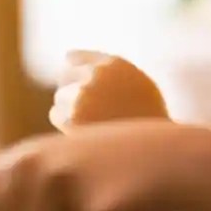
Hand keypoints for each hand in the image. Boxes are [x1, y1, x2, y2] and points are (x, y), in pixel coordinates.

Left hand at [50, 51, 168, 131]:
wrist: (154, 152)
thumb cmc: (147, 120)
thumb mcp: (137, 84)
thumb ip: (108, 71)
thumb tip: (68, 59)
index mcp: (114, 64)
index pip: (73, 58)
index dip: (75, 74)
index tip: (79, 88)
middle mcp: (97, 74)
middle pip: (64, 77)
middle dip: (71, 92)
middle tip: (88, 111)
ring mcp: (83, 95)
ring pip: (60, 97)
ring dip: (68, 110)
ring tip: (92, 124)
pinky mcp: (73, 117)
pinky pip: (56, 115)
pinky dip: (65, 125)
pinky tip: (85, 133)